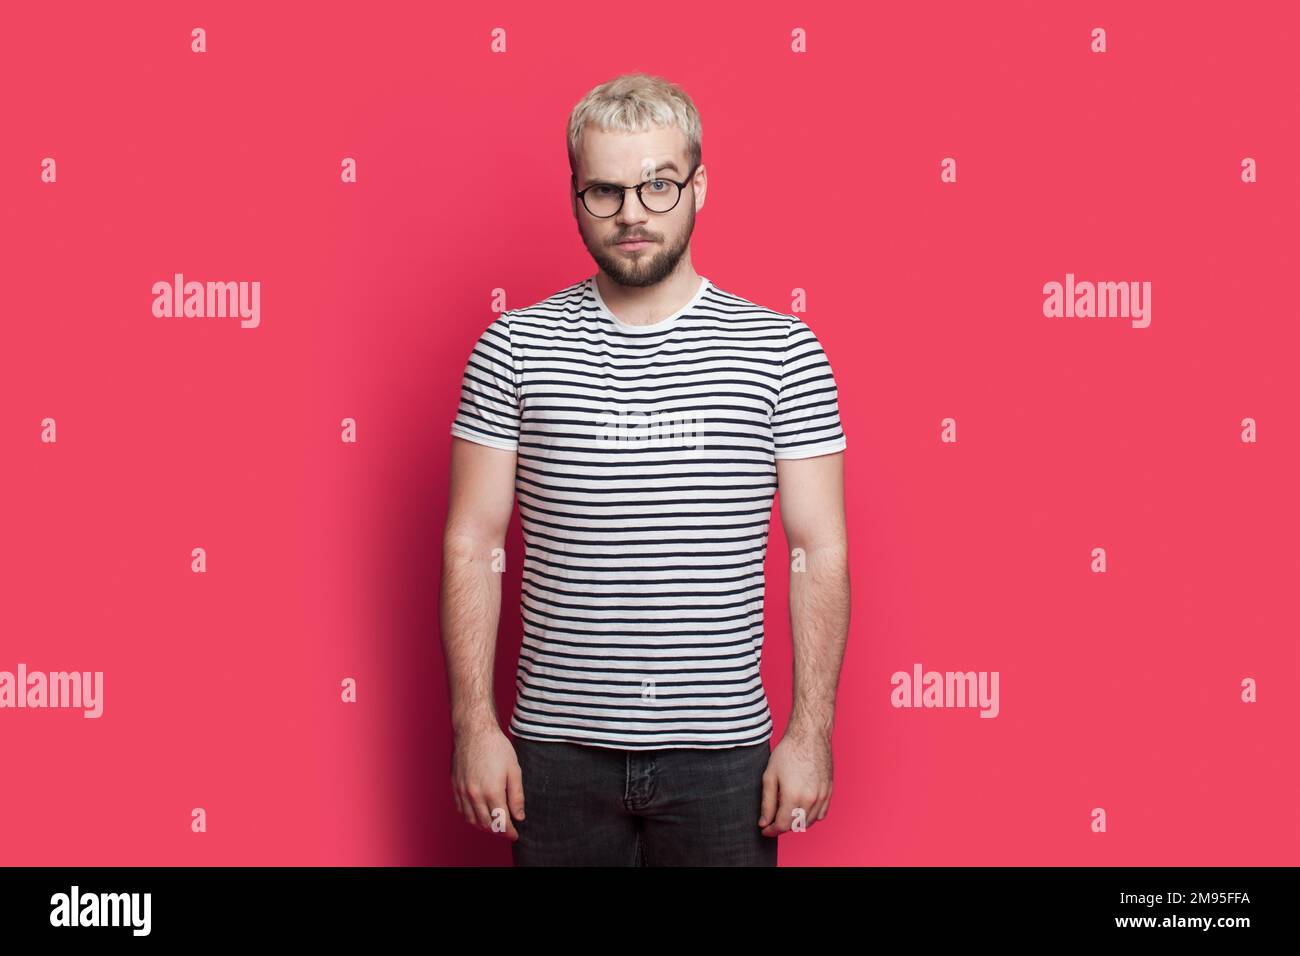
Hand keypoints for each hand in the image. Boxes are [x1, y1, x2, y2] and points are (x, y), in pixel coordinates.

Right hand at [451, 725, 524, 840]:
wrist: (474, 732)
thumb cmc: (496, 748)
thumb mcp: (514, 770)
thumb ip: (517, 796)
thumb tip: (519, 816)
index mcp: (492, 792)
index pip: (501, 822)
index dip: (509, 831)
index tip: (515, 834)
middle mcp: (475, 795)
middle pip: (486, 824)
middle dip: (497, 830)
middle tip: (507, 828)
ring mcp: (463, 791)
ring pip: (472, 819)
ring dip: (484, 825)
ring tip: (494, 822)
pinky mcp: (455, 786)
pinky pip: (461, 809)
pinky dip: (470, 816)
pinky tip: (478, 813)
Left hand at [758, 731, 832, 836]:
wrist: (809, 736)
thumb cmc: (788, 752)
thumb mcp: (770, 776)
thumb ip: (767, 803)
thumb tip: (764, 823)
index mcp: (794, 796)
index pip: (782, 826)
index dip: (771, 830)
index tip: (764, 829)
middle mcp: (811, 800)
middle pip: (795, 826)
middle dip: (782, 826)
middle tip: (772, 819)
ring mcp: (822, 797)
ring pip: (809, 822)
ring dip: (796, 822)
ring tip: (785, 811)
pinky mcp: (829, 792)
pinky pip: (820, 814)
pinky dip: (810, 816)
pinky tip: (801, 807)